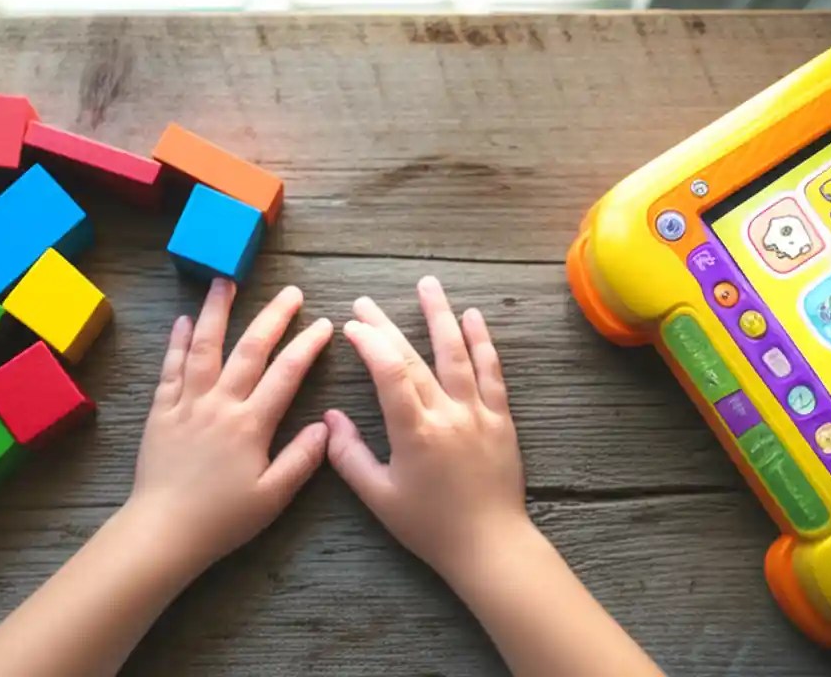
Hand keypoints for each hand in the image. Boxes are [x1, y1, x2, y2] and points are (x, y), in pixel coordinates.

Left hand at [127, 278, 333, 572]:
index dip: (307, 346)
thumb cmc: (221, 519)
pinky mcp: (160, 411)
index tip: (323, 324)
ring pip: (204, 347)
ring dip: (217, 312)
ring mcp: (186, 404)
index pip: (286, 374)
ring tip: (226, 281)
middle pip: (249, 350)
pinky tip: (184, 321)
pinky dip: (177, 342)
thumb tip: (326, 426)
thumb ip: (301, 459)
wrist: (163, 531)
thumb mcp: (272, 497)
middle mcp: (219, 405)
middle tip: (291, 292)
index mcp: (251, 425)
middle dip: (273, 317)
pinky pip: (170, 368)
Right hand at [325, 276, 527, 578]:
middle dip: (387, 325)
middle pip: (415, 357)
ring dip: (440, 315)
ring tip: (427, 285)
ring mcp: (479, 412)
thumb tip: (329, 419)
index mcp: (416, 432)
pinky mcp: (501, 419)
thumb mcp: (379, 497)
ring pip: (458, 353)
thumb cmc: (430, 526)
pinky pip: (492, 371)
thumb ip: (349, 457)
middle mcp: (449, 414)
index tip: (351, 325)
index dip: (369, 343)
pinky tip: (472, 317)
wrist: (490, 545)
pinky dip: (481, 341)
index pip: (390, 373)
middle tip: (365, 300)